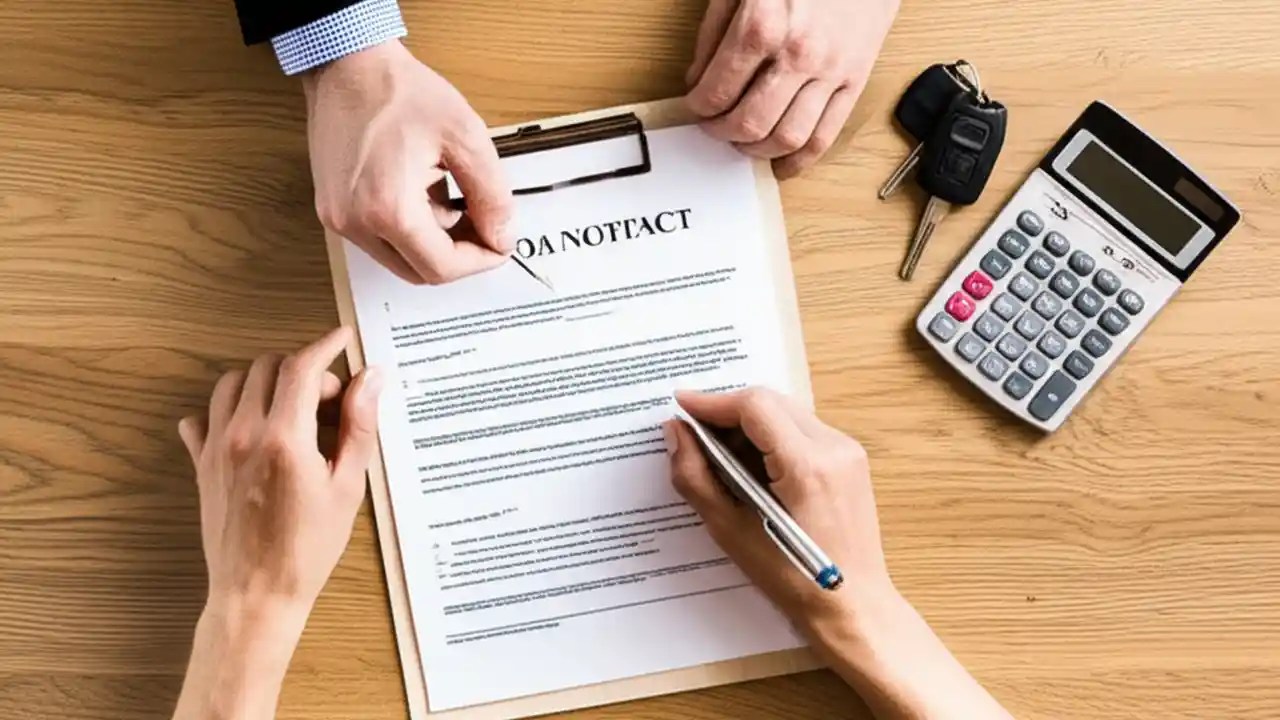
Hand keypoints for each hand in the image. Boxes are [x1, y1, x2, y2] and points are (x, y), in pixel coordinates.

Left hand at [178, 327, 382, 615]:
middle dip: (302, 370)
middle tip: (329, 402)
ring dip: (265, 382)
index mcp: (285, 438)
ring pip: (232, 382)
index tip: (343, 339)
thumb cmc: (309, 547)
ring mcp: (217, 447)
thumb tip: (371, 379)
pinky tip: (252, 428)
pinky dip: (227, 409)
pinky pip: (203, 416)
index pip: (302, 367)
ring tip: (292, 410)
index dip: (326, 345)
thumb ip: (359, 426)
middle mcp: (244, 434)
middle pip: (267, 367)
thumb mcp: (349, 487)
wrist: (257, 592)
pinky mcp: (201, 464)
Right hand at [303, 40, 513, 283]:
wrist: (348, 65)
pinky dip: (409, 228)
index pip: (442, 267)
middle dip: (457, 255)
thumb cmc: (398, 90)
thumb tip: (502, 236)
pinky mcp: (333, 209)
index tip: (500, 242)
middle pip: (419, 272)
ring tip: (450, 196)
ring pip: (400, 258)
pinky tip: (424, 190)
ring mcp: (338, 218)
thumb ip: (492, 195)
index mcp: (387, 208)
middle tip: (482, 224)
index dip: (480, 260)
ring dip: (433, 241)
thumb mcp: (465, 138)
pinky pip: (379, 238)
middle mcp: (355, 223)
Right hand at [662, 388, 890, 633]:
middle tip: (694, 434)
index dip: (712, 402)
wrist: (853, 605)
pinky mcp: (851, 460)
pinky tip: (753, 467)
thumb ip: (696, 477)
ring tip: (721, 455)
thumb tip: (675, 434)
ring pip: (786, 412)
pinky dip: (772, 437)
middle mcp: (834, 448)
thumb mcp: (731, 531)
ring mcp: (848, 452)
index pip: (754, 406)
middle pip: (771, 402)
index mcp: (807, 466)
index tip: (681, 406)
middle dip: (728, 411)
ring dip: (749, 424)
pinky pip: (803, 430)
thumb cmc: (794, 579)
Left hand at [685, 0, 899, 177]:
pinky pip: (825, 135)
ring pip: (787, 138)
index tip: (696, 108)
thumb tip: (698, 80)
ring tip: (744, 142)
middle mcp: (797, 53)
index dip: (699, 108)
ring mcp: (830, 71)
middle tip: (715, 128)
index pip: (717, 92)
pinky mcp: (855, 80)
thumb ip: (713, 34)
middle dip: (722, 133)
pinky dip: (800, 160)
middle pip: (749, 123)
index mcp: (762, 26)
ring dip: (757, 150)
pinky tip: (781, 164)